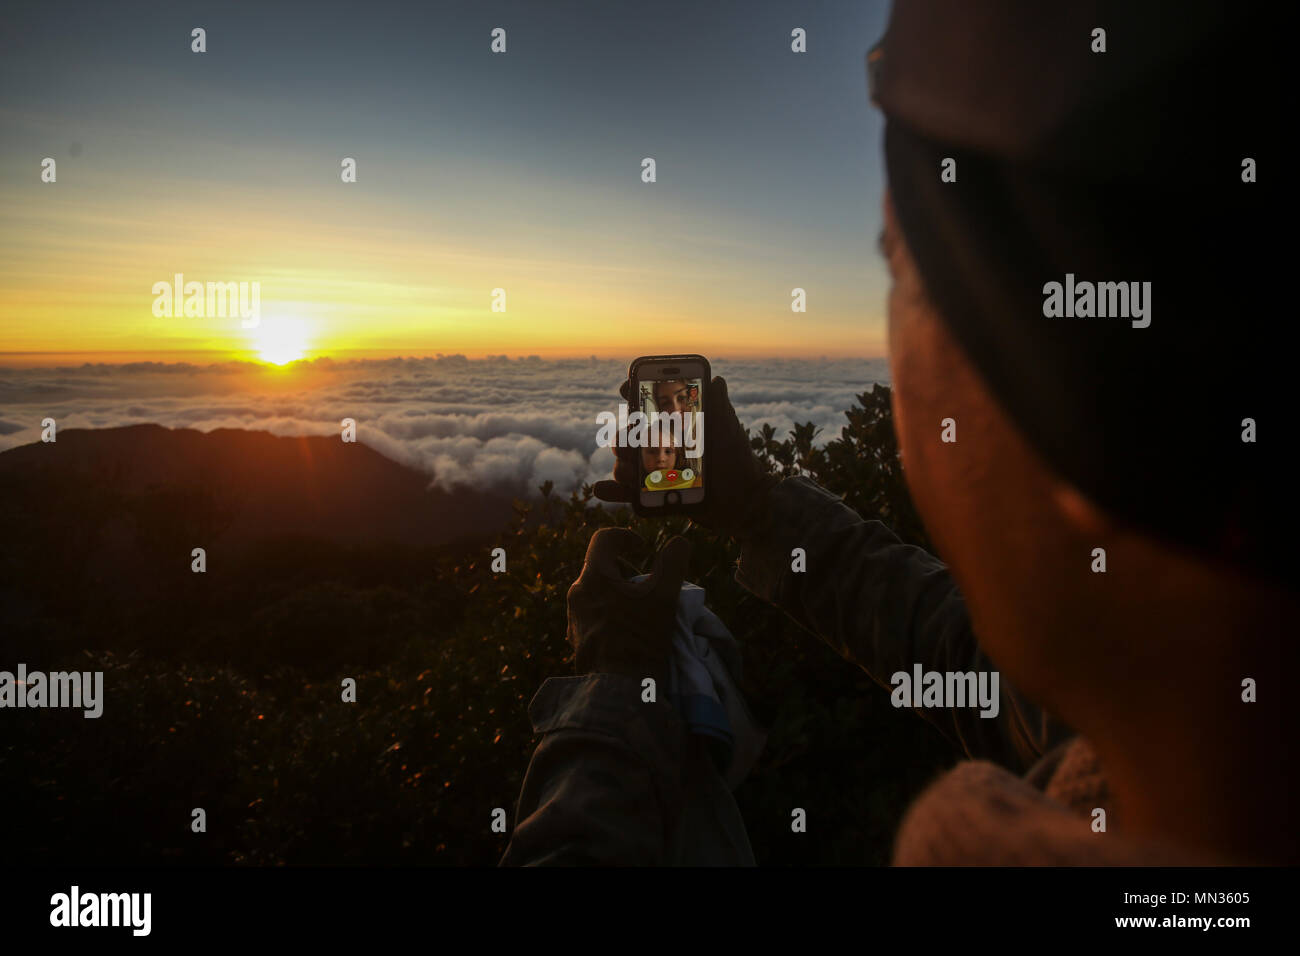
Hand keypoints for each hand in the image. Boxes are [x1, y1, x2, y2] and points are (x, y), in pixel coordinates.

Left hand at [567, 528, 690, 685]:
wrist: (617, 691)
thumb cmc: (642, 639)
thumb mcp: (665, 598)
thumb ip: (673, 564)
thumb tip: (680, 542)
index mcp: (593, 577)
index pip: (604, 539)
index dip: (625, 536)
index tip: (642, 547)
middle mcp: (576, 593)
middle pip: (599, 567)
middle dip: (624, 568)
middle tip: (647, 583)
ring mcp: (573, 618)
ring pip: (596, 592)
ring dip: (617, 592)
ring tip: (639, 609)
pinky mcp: (577, 640)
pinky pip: (593, 614)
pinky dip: (610, 612)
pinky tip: (627, 629)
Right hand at [593, 376, 778, 539]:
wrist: (745, 506)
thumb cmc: (739, 464)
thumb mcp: (730, 434)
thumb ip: (721, 409)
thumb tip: (717, 379)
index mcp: (678, 425)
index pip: (651, 405)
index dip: (636, 392)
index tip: (627, 386)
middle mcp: (662, 445)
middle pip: (630, 434)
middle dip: (623, 436)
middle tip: (628, 442)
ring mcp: (656, 470)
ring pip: (626, 462)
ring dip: (620, 463)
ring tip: (628, 470)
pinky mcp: (654, 495)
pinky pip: (628, 493)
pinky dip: (612, 491)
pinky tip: (600, 489)